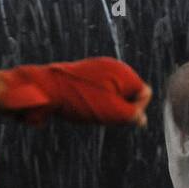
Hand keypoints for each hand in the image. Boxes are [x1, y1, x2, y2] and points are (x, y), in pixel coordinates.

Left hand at [0, 58, 150, 126]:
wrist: (43, 89)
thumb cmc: (80, 100)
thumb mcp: (113, 112)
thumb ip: (133, 116)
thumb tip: (142, 120)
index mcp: (123, 72)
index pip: (145, 93)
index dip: (137, 109)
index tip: (119, 116)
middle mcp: (112, 67)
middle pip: (129, 94)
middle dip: (121, 108)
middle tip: (103, 115)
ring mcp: (97, 70)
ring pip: (113, 95)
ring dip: (107, 107)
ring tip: (90, 111)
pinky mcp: (84, 75)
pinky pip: (99, 92)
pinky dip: (95, 102)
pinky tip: (81, 107)